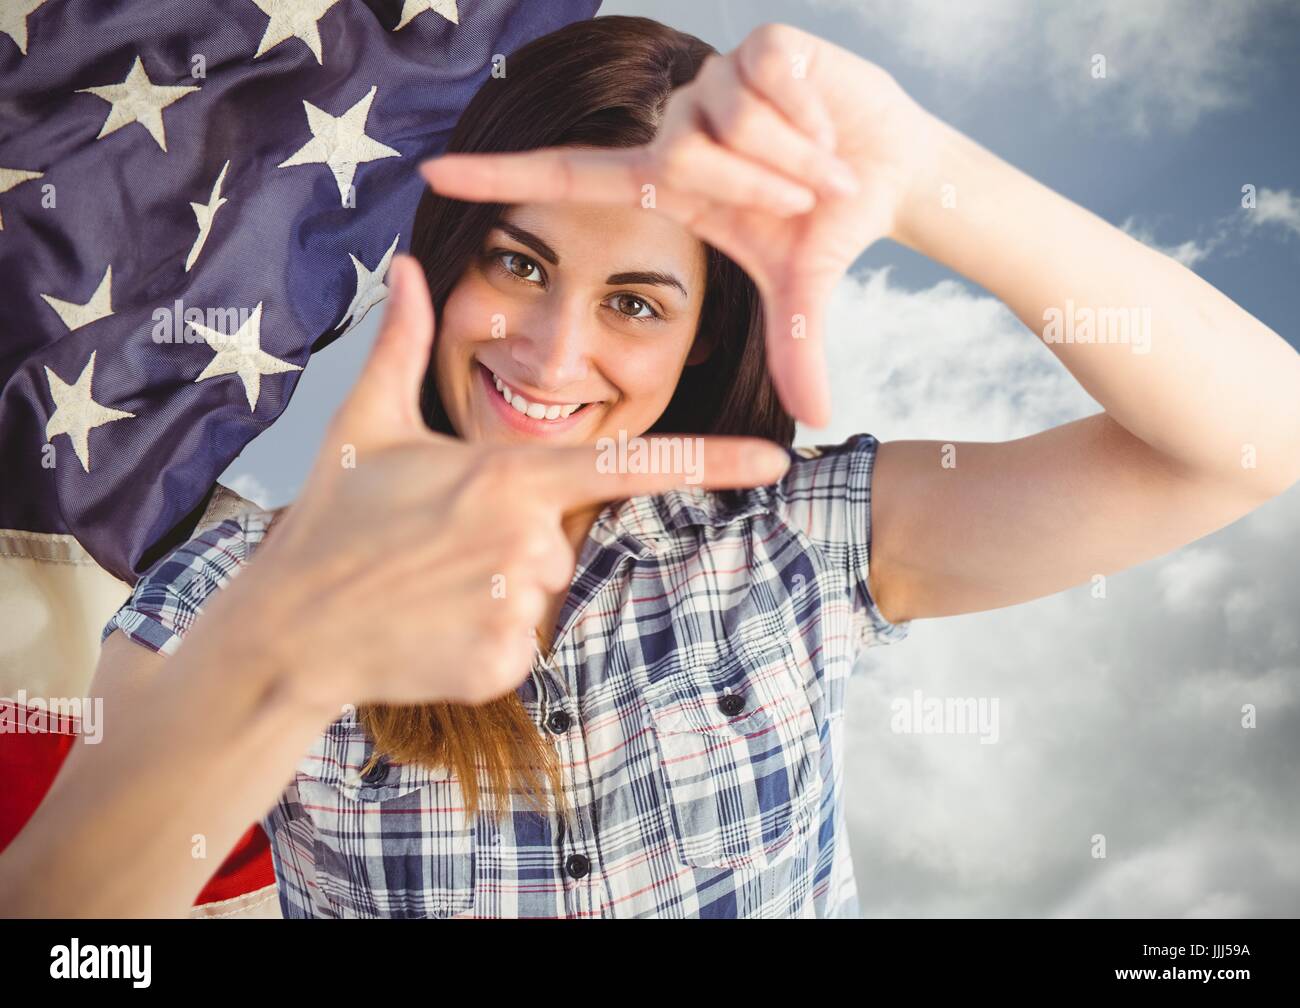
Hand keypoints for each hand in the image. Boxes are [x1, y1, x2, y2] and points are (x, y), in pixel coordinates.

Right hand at [204, 256, 789, 709]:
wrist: (287, 629)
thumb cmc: (331, 519)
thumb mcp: (366, 426)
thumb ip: (404, 345)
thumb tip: (411, 268)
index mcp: (508, 474)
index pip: (628, 465)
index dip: (710, 462)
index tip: (776, 461)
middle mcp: (525, 539)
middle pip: (564, 541)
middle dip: (515, 544)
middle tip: (437, 547)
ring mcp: (516, 606)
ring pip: (543, 594)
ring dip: (497, 591)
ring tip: (429, 588)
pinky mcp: (503, 663)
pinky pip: (520, 645)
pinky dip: (483, 639)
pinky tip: (431, 629)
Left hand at [420, 23, 938, 427]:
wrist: (889, 171)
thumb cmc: (827, 226)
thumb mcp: (799, 290)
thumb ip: (797, 348)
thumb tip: (818, 419)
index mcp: (667, 184)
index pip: (566, 175)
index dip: (503, 177)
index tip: (431, 176)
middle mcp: (678, 127)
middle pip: (682, 155)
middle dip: (758, 185)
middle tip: (810, 201)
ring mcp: (715, 82)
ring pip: (731, 117)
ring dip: (796, 157)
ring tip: (825, 166)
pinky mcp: (760, 45)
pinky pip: (770, 79)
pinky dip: (814, 115)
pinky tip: (831, 125)